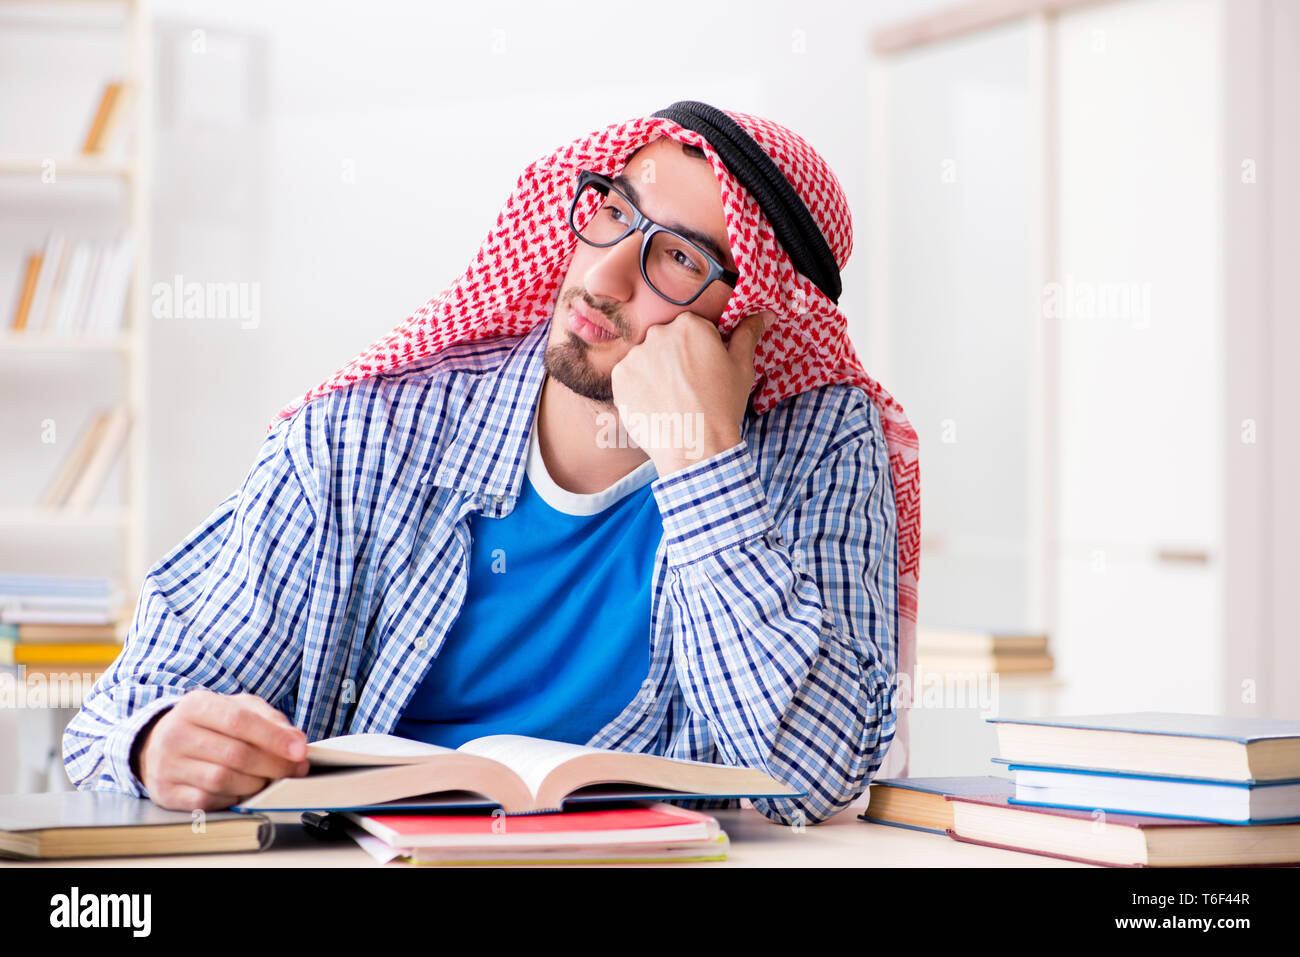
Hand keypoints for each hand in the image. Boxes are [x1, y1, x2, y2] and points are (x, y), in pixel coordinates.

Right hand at [133, 689, 309, 810]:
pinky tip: (242, 790)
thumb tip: (296, 742)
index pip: (239, 721)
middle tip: (296, 769)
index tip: (300, 750)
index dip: (274, 737)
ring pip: (222, 780)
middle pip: (235, 754)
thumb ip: (269, 720)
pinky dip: (232, 798)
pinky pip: (207, 801)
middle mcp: (176, 734)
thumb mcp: (237, 708)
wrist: (158, 743)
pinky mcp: (166, 792)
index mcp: (195, 706)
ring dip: (255, 783)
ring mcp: (167, 765)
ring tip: (269, 778)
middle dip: (273, 765)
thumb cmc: (210, 725)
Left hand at [610, 309, 770, 476]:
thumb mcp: (742, 367)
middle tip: (689, 387)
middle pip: (667, 341)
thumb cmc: (722, 406)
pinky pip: (629, 376)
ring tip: (672, 399)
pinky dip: (639, 388)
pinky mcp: (620, 378)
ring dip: (656, 372)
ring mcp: (635, 356)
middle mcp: (658, 333)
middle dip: (676, 358)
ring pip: (647, 358)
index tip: (705, 370)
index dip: (701, 350)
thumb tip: (764, 314)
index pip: (693, 329)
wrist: (695, 447)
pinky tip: (656, 405)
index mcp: (689, 325)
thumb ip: (747, 334)